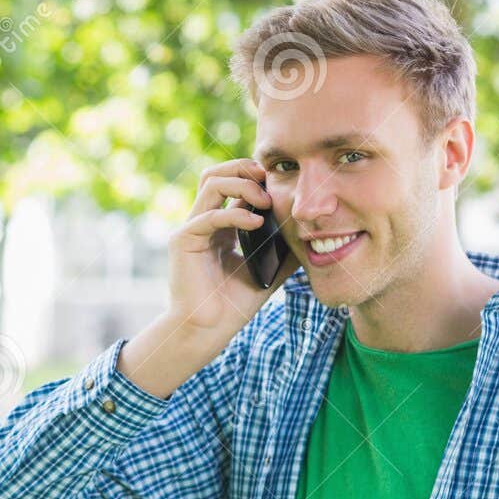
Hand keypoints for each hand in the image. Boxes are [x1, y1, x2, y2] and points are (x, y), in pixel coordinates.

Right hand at [167, 158, 299, 336]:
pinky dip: (235, 213)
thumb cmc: (234, 305)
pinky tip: (256, 222)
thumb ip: (285, 247)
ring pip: (211, 183)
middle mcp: (202, 222)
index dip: (255, 176)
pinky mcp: (182, 241)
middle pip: (216, 173)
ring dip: (242, 185)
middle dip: (245, 168)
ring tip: (265, 201)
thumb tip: (316, 233)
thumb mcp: (269, 268)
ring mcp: (190, 229)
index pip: (232, 183)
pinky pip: (210, 215)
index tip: (281, 183)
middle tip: (270, 180)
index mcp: (219, 225)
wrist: (209, 330)